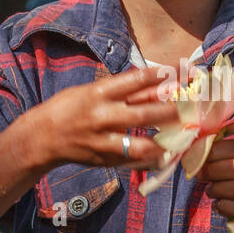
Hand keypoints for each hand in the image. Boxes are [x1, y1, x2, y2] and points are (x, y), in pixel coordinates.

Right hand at [29, 66, 179, 169]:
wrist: (42, 137)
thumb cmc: (70, 108)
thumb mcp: (92, 92)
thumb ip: (123, 92)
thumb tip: (158, 86)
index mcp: (99, 93)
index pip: (136, 80)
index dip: (161, 75)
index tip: (182, 71)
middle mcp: (102, 116)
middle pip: (143, 114)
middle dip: (170, 112)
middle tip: (191, 108)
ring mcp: (103, 141)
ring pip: (140, 144)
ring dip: (164, 142)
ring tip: (183, 138)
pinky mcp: (104, 159)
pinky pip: (133, 161)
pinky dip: (151, 159)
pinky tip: (166, 155)